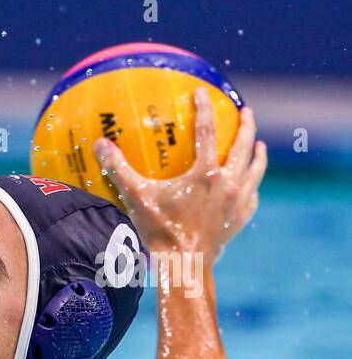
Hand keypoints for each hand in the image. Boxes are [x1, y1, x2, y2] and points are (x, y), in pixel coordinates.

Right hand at [95, 88, 265, 260]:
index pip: (207, 131)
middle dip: (246, 126)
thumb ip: (119, 169)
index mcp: (205, 173)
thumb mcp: (137, 198)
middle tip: (246, 112)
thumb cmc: (160, 231)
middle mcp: (228, 182)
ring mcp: (238, 201)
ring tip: (260, 145)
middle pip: (244, 146)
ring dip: (258, 154)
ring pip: (255, 170)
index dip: (204, 109)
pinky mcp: (240, 219)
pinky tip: (251, 185)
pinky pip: (253, 197)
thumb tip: (99, 144)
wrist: (186, 264)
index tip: (203, 93)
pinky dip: (253, 187)